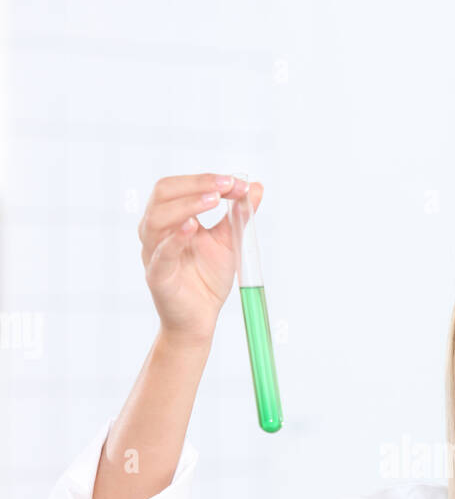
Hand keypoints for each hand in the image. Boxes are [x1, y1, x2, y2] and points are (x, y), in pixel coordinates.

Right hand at [138, 173, 263, 344]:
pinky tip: (191, 228)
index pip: (180, 187)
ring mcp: (154, 252)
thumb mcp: (229, 241)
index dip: (206, 179)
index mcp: (171, 218)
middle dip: (195, 185)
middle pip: (163, 194)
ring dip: (186, 205)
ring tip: (213, 200)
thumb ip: (239, 214)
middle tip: (225, 185)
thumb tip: (256, 186)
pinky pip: (161, 254)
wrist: (201, 318)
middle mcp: (157, 231)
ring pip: (157, 219)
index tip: (236, 182)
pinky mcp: (157, 276)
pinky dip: (175, 239)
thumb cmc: (208, 279)